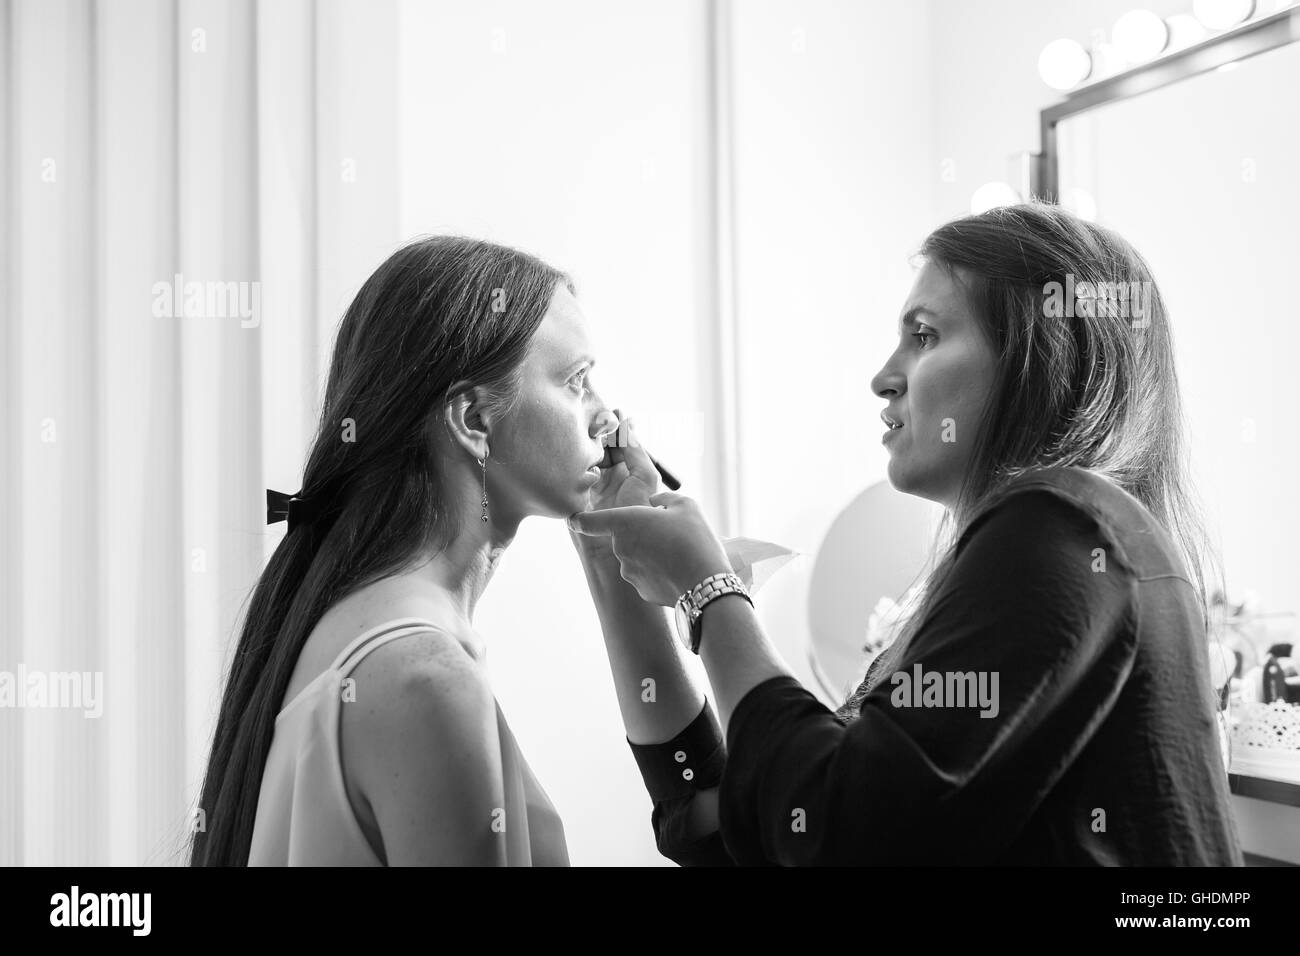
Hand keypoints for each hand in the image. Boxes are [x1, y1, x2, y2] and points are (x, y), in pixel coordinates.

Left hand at [567, 491, 732, 606]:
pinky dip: (657, 571)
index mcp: (624, 523)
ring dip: (650, 552)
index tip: (573, 519)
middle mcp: (619, 548)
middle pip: (622, 536)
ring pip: (635, 556)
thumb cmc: (695, 539)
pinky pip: (646, 574)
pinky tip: (678, 570)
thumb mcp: (684, 505)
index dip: (579, 519)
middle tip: (668, 532)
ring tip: (678, 552)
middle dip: (640, 532)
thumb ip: (663, 499)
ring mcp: (628, 572)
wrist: (706, 585)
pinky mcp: (641, 590)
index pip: (587, 521)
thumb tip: (655, 504)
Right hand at [568, 410, 658, 562]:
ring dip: (582, 444)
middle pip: (597, 445)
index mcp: (625, 470)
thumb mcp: (645, 476)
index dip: (613, 426)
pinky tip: (573, 452)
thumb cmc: (638, 514)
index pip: (616, 441)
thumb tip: (628, 420)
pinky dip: (571, 461)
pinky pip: (568, 472)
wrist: (620, 550)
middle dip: (595, 431)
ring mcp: (587, 484)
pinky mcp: (572, 494)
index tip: (611, 411)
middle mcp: (605, 475)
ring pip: (582, 456)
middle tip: (593, 417)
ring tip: (584, 431)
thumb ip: (636, 449)